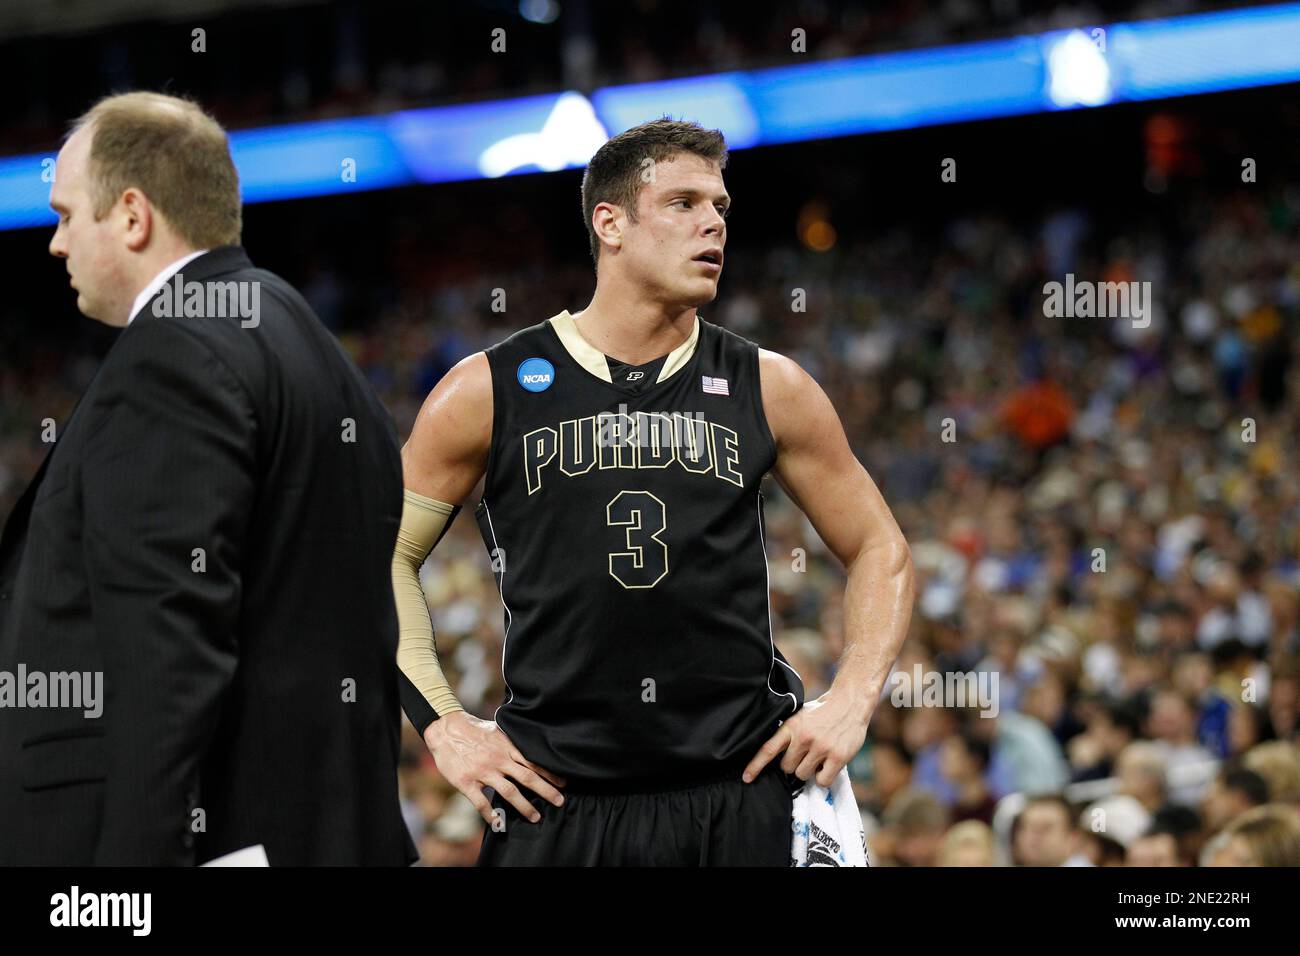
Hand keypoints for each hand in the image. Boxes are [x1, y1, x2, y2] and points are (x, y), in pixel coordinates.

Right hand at [423, 711, 565, 824]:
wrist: (446, 729)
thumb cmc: (473, 729)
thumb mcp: (498, 730)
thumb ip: (512, 742)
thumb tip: (530, 747)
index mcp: (507, 747)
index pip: (533, 762)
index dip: (549, 773)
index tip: (563, 783)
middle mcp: (498, 760)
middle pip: (527, 778)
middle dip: (546, 791)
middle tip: (560, 802)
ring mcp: (483, 772)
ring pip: (509, 792)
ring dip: (524, 806)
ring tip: (536, 817)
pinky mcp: (467, 782)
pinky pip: (481, 802)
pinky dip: (490, 815)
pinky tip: (498, 823)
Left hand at [742, 689, 871, 787]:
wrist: (850, 703)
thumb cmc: (823, 712)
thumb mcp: (800, 716)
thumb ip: (789, 733)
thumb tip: (774, 754)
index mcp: (792, 726)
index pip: (768, 749)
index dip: (756, 765)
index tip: (746, 778)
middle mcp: (804, 737)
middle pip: (787, 768)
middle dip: (794, 764)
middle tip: (806, 753)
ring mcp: (821, 747)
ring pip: (803, 775)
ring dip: (810, 770)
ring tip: (819, 756)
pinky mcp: (838, 757)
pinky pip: (822, 781)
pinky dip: (824, 777)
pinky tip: (828, 764)